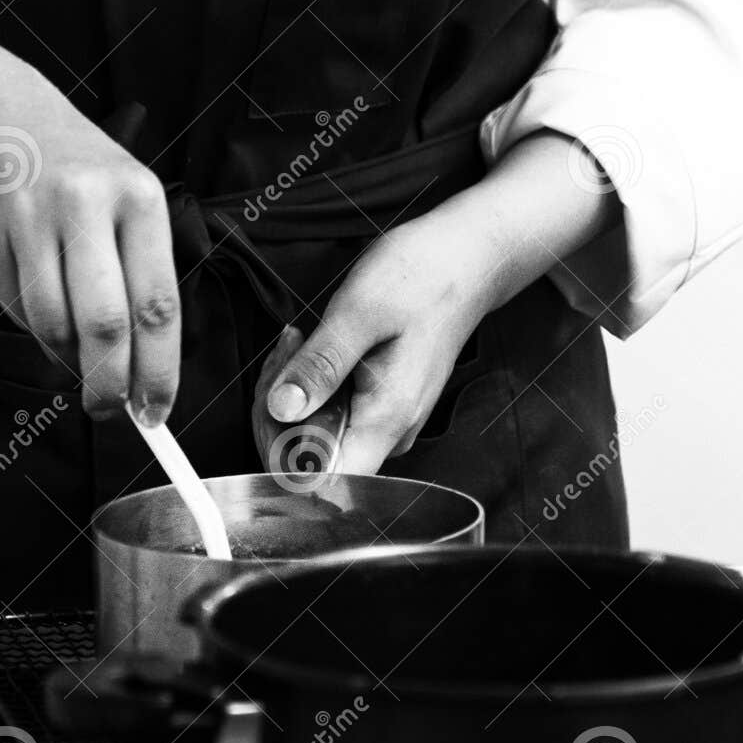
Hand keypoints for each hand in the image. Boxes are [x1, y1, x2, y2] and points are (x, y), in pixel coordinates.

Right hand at [0, 79, 180, 423]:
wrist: (2, 117)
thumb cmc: (83, 176)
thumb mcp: (131, 206)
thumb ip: (139, 281)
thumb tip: (141, 374)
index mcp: (140, 200)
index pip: (158, 305)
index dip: (159, 370)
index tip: (157, 411)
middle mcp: (87, 204)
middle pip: (105, 324)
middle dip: (109, 382)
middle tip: (109, 409)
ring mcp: (30, 216)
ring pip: (52, 322)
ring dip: (66, 355)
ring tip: (75, 351)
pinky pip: (14, 306)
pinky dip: (32, 326)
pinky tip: (41, 303)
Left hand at [262, 214, 497, 472]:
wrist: (466, 261)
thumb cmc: (423, 278)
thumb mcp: (360, 312)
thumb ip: (320, 366)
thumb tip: (281, 410)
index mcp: (387, 418)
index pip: (323, 481)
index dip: (283, 451)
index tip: (276, 398)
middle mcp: (389, 432)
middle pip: (310, 459)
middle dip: (279, 409)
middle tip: (287, 350)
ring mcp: (386, 422)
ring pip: (315, 436)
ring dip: (291, 393)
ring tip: (301, 340)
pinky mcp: (379, 407)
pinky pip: (330, 415)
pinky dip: (310, 385)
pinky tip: (313, 348)